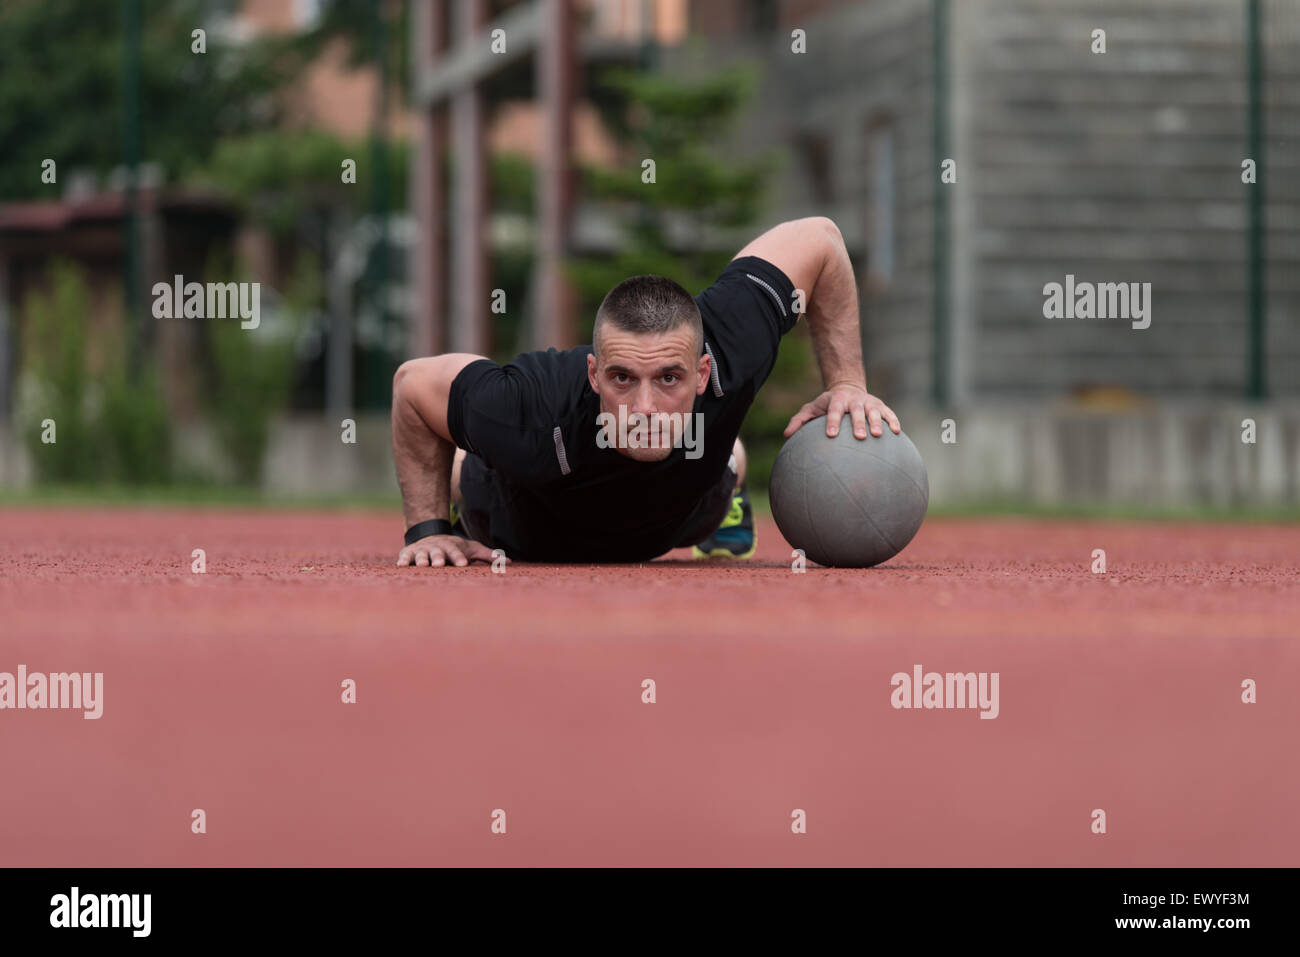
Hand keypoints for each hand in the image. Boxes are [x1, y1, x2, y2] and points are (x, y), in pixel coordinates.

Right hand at [396, 534, 503, 567]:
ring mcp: (422, 550)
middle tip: (441, 564)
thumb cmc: (455, 547)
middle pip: (439, 553)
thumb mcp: (472, 548)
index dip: (459, 558)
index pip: (457, 553)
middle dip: (439, 558)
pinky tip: (401, 565)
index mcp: (452, 548)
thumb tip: (510, 562)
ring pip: (421, 555)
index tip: (463, 565)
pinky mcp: (409, 553)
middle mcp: (437, 548)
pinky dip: (403, 560)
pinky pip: (405, 556)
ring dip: (421, 559)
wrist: (431, 535)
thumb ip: (488, 555)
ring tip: (422, 565)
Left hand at [783, 384, 900, 438]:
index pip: (834, 410)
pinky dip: (893, 421)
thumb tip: (786, 434)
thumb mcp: (812, 408)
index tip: (830, 434)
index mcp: (837, 400)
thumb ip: (800, 420)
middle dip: (858, 423)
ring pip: (875, 411)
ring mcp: (869, 402)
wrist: (847, 389)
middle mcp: (854, 400)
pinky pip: (889, 413)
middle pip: (857, 411)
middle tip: (859, 437)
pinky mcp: (881, 406)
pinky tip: (896, 432)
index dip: (832, 421)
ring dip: (877, 422)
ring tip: (878, 435)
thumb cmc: (826, 405)